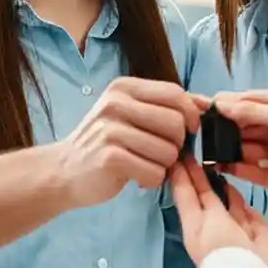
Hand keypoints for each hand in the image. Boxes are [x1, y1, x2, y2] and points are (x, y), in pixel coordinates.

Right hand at [58, 77, 198, 207]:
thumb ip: (160, 106)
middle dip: (178, 144)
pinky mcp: (110, 158)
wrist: (64, 171)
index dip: (191, 114)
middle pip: (176, 123)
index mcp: (124, 88)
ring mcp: (111, 130)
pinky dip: (151, 180)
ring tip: (145, 165)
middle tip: (161, 153)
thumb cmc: (104, 142)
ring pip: (169, 151)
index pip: (175, 94)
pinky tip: (136, 177)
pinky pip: (155, 172)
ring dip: (164, 166)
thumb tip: (204, 105)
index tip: (190, 130)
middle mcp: (116, 104)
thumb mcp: (127, 113)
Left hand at [169, 156, 267, 267]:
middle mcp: (213, 223)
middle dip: (199, 174)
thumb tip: (181, 172)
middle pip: (205, 194)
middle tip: (194, 148)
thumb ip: (196, 193)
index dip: (181, 174)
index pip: (185, 193)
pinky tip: (236, 182)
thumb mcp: (203, 217)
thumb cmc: (220, 244)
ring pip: (227, 200)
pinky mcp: (256, 228)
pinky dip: (240, 197)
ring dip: (221, 183)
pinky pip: (246, 208)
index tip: (177, 152)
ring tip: (214, 158)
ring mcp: (235, 226)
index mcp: (195, 223)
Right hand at [193, 90, 267, 200]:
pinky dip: (240, 169)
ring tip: (206, 150)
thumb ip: (251, 113)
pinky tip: (221, 166)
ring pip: (250, 149)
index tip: (200, 104)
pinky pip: (257, 171)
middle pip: (247, 126)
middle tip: (198, 131)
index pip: (251, 102)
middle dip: (226, 128)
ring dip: (230, 149)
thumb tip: (220, 103)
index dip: (227, 104)